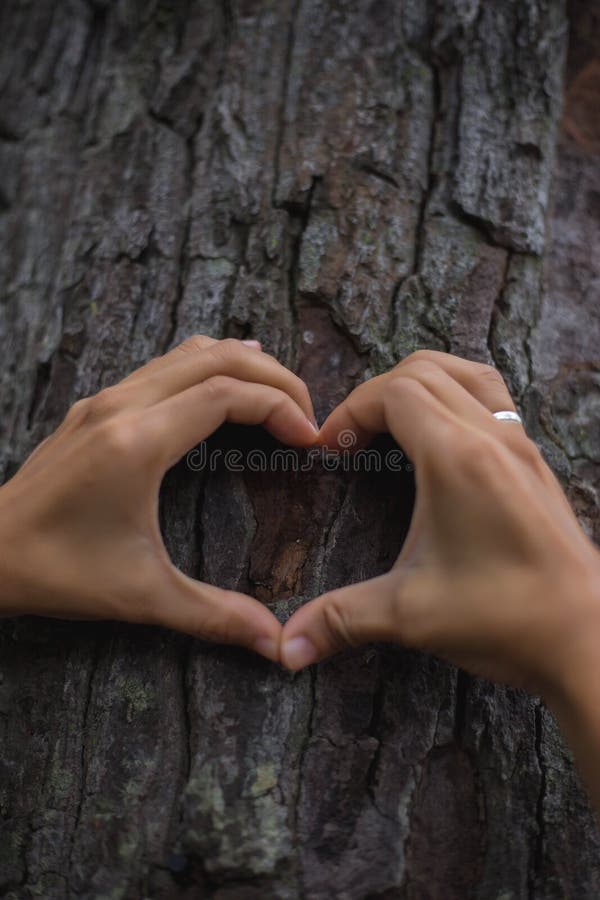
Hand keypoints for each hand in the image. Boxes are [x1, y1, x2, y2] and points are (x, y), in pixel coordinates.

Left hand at [0, 336, 317, 660]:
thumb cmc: (56, 572)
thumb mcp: (142, 596)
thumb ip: (215, 616)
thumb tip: (276, 645)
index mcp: (137, 442)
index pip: (227, 393)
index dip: (280, 408)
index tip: (310, 439)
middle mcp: (122, 406)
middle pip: (217, 357)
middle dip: (274, 378)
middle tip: (308, 412)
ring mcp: (105, 400)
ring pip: (189, 351)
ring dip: (242, 364)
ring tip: (279, 395)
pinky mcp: (96, 407)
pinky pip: (164, 365)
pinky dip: (207, 366)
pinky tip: (223, 385)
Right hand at [281, 351, 599, 700]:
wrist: (586, 638)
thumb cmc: (507, 619)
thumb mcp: (411, 615)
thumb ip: (341, 619)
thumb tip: (287, 647)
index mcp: (457, 458)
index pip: (393, 392)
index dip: (350, 410)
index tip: (328, 448)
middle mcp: (492, 437)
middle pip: (423, 370)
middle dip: (375, 394)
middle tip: (352, 440)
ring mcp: (519, 445)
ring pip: (464, 372)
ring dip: (420, 381)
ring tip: (391, 421)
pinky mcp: (534, 461)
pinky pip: (494, 397)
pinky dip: (457, 394)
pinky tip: (442, 437)